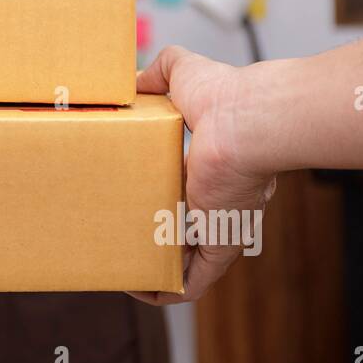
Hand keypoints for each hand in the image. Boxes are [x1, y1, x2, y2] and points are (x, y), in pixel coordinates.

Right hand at [129, 46, 277, 304]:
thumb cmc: (225, 96)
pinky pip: (190, 286)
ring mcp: (220, 226)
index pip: (190, 193)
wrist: (245, 122)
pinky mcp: (218, 247)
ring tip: (119, 263)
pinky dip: (162, 293)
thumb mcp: (182, 71)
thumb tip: (139, 78)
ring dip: (154, 270)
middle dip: (153, 236)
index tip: (133, 197)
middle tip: (117, 230)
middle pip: (185, 230)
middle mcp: (219, 201)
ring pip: (186, 264)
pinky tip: (134, 285)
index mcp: (215, 168)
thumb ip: (161, 70)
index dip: (162, 198)